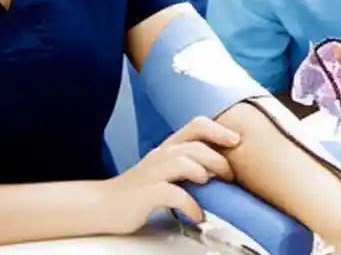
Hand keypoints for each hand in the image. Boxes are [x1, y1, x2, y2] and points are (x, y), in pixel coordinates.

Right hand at [99, 116, 239, 233]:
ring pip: (183, 161)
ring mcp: (152, 173)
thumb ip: (189, 163)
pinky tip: (197, 214)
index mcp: (168, 147)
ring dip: (202, 172)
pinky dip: (190, 204)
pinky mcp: (146, 194)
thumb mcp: (166, 170)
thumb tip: (223, 168)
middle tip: (230, 176)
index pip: (196, 125)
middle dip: (218, 158)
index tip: (237, 141)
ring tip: (211, 186)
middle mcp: (161, 155)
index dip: (218, 130)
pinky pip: (172, 194)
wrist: (104, 205)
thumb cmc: (139, 190)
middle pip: (195, 145)